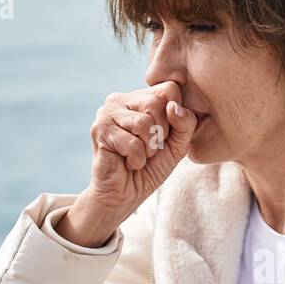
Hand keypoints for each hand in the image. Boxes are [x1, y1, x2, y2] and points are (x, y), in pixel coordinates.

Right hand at [88, 80, 196, 214]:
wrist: (124, 194)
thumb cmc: (150, 167)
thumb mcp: (178, 145)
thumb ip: (185, 124)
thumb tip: (174, 106)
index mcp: (140, 97)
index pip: (170, 88)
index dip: (175, 116)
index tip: (163, 135)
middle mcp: (121, 99)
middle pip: (157, 102)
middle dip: (161, 134)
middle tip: (149, 149)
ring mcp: (107, 112)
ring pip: (144, 123)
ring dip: (148, 149)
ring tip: (137, 156)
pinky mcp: (99, 130)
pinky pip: (132, 144)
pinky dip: (137, 160)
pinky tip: (127, 163)